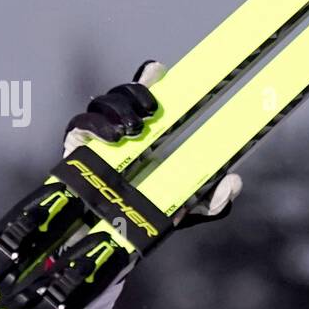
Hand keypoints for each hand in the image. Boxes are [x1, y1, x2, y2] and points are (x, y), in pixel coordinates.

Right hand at [63, 62, 240, 308]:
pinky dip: (93, 126)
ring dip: (116, 109)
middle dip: (135, 92)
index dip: (150, 76)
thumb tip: (233, 182)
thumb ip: (213, 202)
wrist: (107, 237)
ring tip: (131, 131)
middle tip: (151, 111)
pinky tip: (110, 139)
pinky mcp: (76, 147)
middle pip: (124, 92)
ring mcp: (98, 135)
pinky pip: (79, 125)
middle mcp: (124, 126)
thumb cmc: (149, 215)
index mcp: (151, 133)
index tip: (158, 71)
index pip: (148, 93)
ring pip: (101, 102)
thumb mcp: (187, 211)